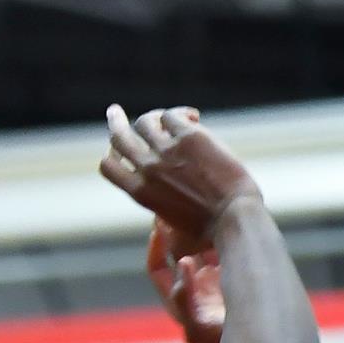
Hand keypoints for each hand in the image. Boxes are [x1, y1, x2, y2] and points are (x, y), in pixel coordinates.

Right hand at [100, 104, 262, 246]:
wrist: (234, 216)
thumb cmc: (212, 230)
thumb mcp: (174, 226)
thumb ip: (161, 211)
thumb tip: (161, 212)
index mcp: (141, 192)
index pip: (108, 167)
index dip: (111, 155)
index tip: (118, 149)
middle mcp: (148, 169)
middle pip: (119, 137)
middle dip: (115, 122)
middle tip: (115, 112)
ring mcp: (166, 150)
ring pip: (145, 121)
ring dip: (155, 117)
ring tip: (175, 119)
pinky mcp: (189, 137)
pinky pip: (173, 115)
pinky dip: (181, 114)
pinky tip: (194, 117)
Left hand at [146, 220, 223, 342]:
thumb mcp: (199, 328)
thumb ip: (184, 299)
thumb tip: (183, 262)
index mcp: (182, 303)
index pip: (158, 269)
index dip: (156, 248)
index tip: (160, 228)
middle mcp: (197, 291)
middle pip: (177, 255)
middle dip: (175, 232)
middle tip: (175, 208)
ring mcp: (217, 284)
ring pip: (200, 249)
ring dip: (197, 230)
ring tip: (198, 208)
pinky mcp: (236, 277)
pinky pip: (223, 251)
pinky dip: (219, 235)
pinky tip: (224, 220)